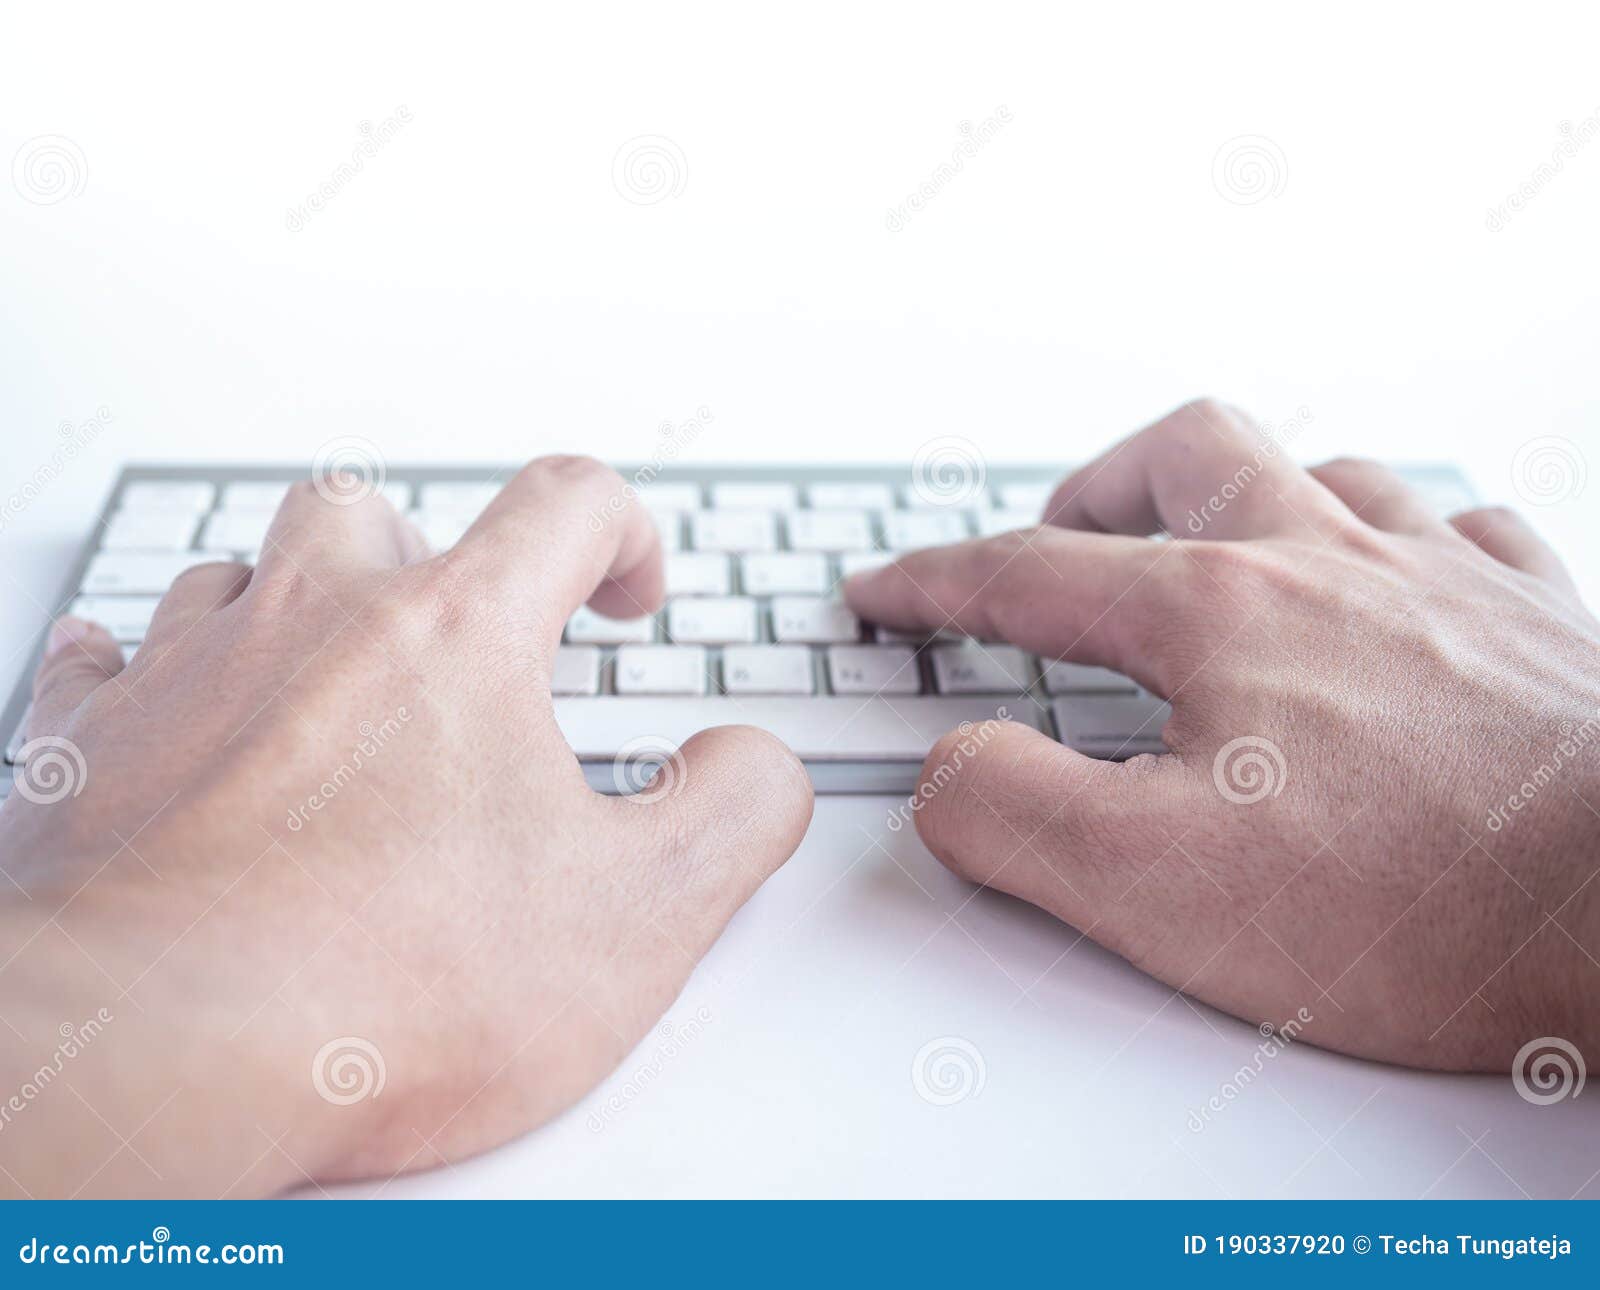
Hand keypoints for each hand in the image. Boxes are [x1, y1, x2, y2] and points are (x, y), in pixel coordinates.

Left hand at [0, 457, 810, 1196]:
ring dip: (295, 609)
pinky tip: (168, 708)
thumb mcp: (636, 918)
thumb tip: (753, 765)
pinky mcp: (93, 749)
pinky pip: (110, 658)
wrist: (153, 1057)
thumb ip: (733, 813)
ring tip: (333, 686)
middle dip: (435, 561)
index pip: (564, 504)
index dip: (620, 531)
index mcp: (454, 638)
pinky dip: (150, 669)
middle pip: (378, 514)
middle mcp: (312, 624)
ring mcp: (191, 677)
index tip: (626, 590)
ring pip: (243, 573)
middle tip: (465, 644)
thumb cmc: (376, 990)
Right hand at [846, 400, 1599, 1070]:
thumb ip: (1011, 815)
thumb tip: (952, 770)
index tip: (887, 592)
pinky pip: (1465, 526)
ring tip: (1215, 546)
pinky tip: (1396, 579)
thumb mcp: (1152, 889)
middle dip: (1098, 485)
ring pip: (1327, 473)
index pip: (1032, 573)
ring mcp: (1446, 583)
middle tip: (1059, 531)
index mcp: (1221, 616)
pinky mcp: (1544, 623)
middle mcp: (1332, 566)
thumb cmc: (1423, 902)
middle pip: (1186, 460)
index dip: (936, 581)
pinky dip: (1401, 536)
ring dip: (1248, 495)